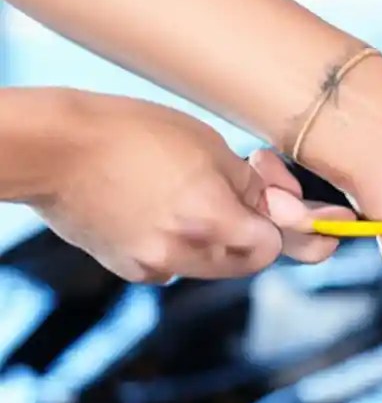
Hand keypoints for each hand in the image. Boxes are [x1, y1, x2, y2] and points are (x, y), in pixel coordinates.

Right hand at [31, 93, 352, 282]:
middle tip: (246, 185)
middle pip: (249, 259)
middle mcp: (185, 253)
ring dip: (221, 235)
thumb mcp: (209, 146)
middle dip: (258, 229)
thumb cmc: (134, 133)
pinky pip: (176, 263)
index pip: (275, 245)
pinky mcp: (130, 269)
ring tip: (193, 188)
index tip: (307, 216)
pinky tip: (159, 205)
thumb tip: (293, 214)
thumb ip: (255, 188)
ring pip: (214, 263)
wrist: (53, 149)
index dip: (289, 226)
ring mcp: (155, 266)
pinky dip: (181, 241)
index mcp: (212, 219)